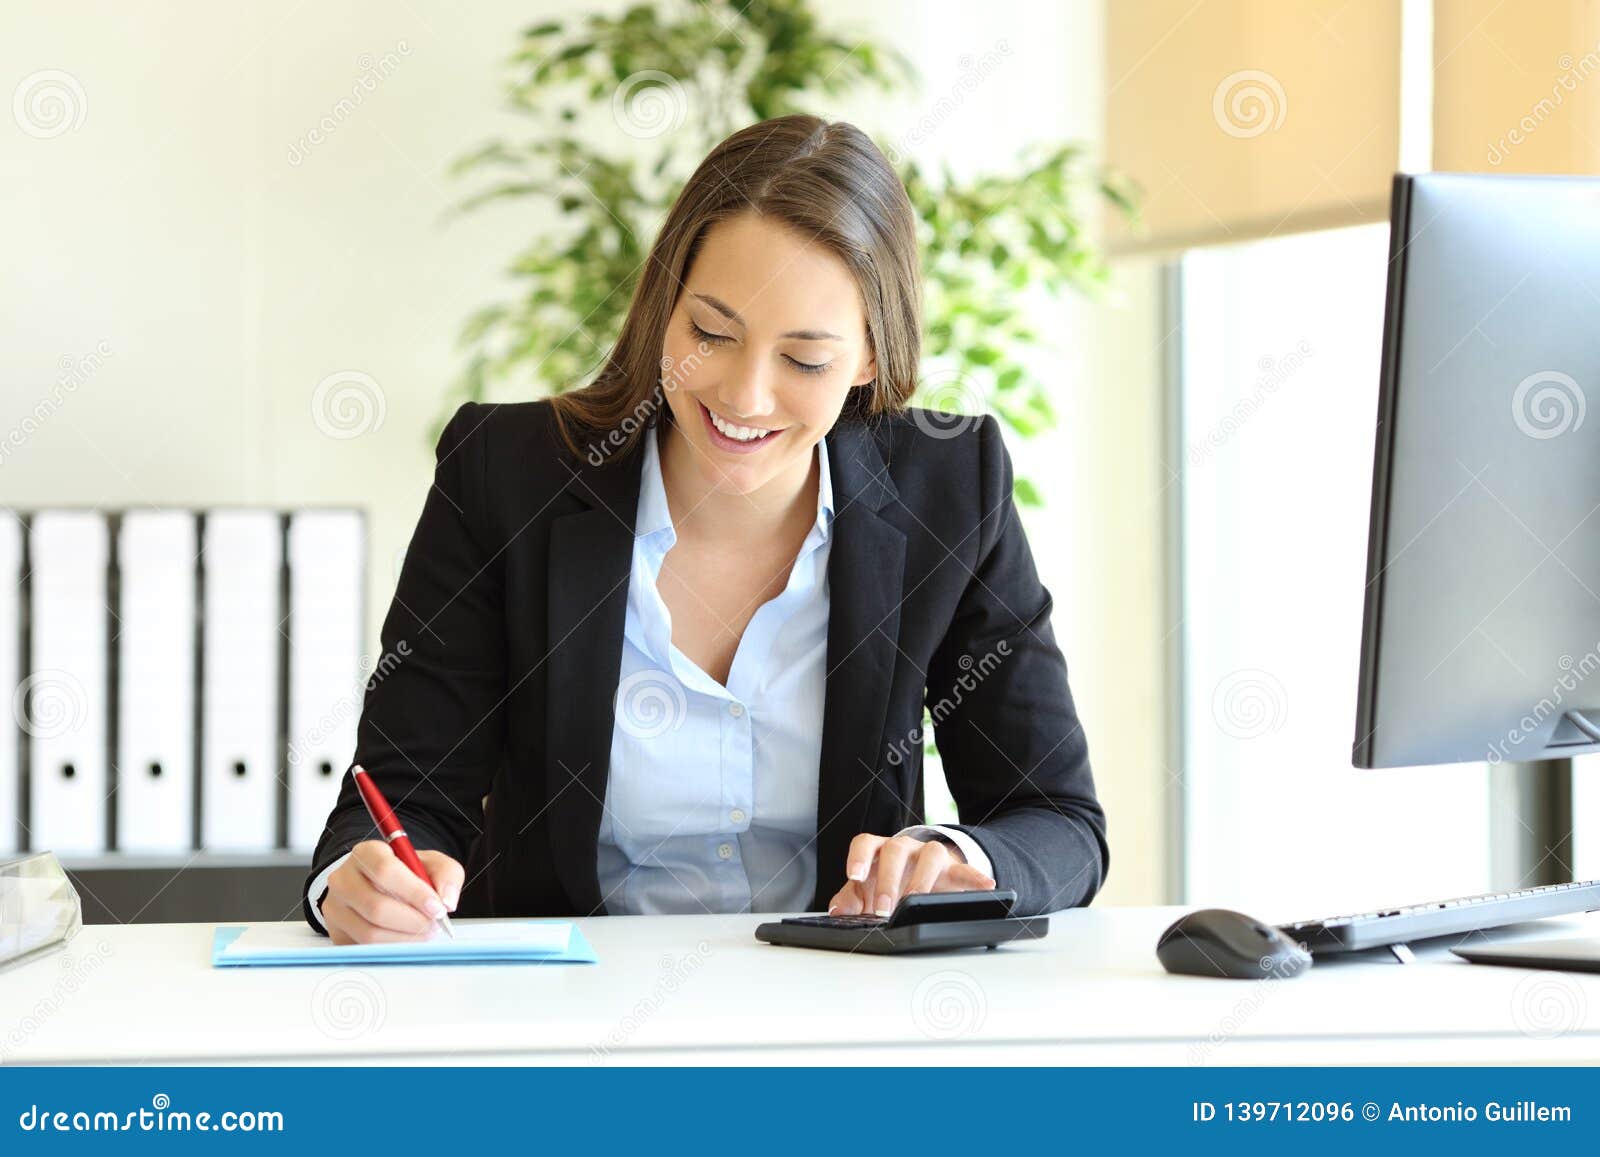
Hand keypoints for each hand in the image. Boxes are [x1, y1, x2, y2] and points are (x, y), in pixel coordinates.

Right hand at [322, 839, 463, 944]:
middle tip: (433, 924)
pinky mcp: (336, 932)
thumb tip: (447, 901)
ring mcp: (335, 907)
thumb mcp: (430, 863)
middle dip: (412, 921)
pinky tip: (406, 939)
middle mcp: (343, 878)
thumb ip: (446, 874)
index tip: (436, 907)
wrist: (376, 886)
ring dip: (404, 938)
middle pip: (376, 906)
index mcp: (366, 853)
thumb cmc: (405, 873)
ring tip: (424, 932)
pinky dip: (391, 948)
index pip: (385, 870)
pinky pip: (364, 948)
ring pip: (370, 932)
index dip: (414, 892)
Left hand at [827, 832, 996, 917]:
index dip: (859, 858)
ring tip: (916, 902)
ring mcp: (929, 855)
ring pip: (930, 854)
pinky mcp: (953, 868)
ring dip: (922, 880)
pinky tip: (986, 886)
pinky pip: (966, 869)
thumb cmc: (888, 882)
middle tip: (884, 909)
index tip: (855, 876)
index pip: (865, 843)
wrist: (921, 875)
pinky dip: (976, 877)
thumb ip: (849, 900)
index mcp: (878, 850)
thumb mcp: (866, 891)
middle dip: (889, 880)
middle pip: (896, 850)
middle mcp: (904, 847)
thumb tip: (837, 913)